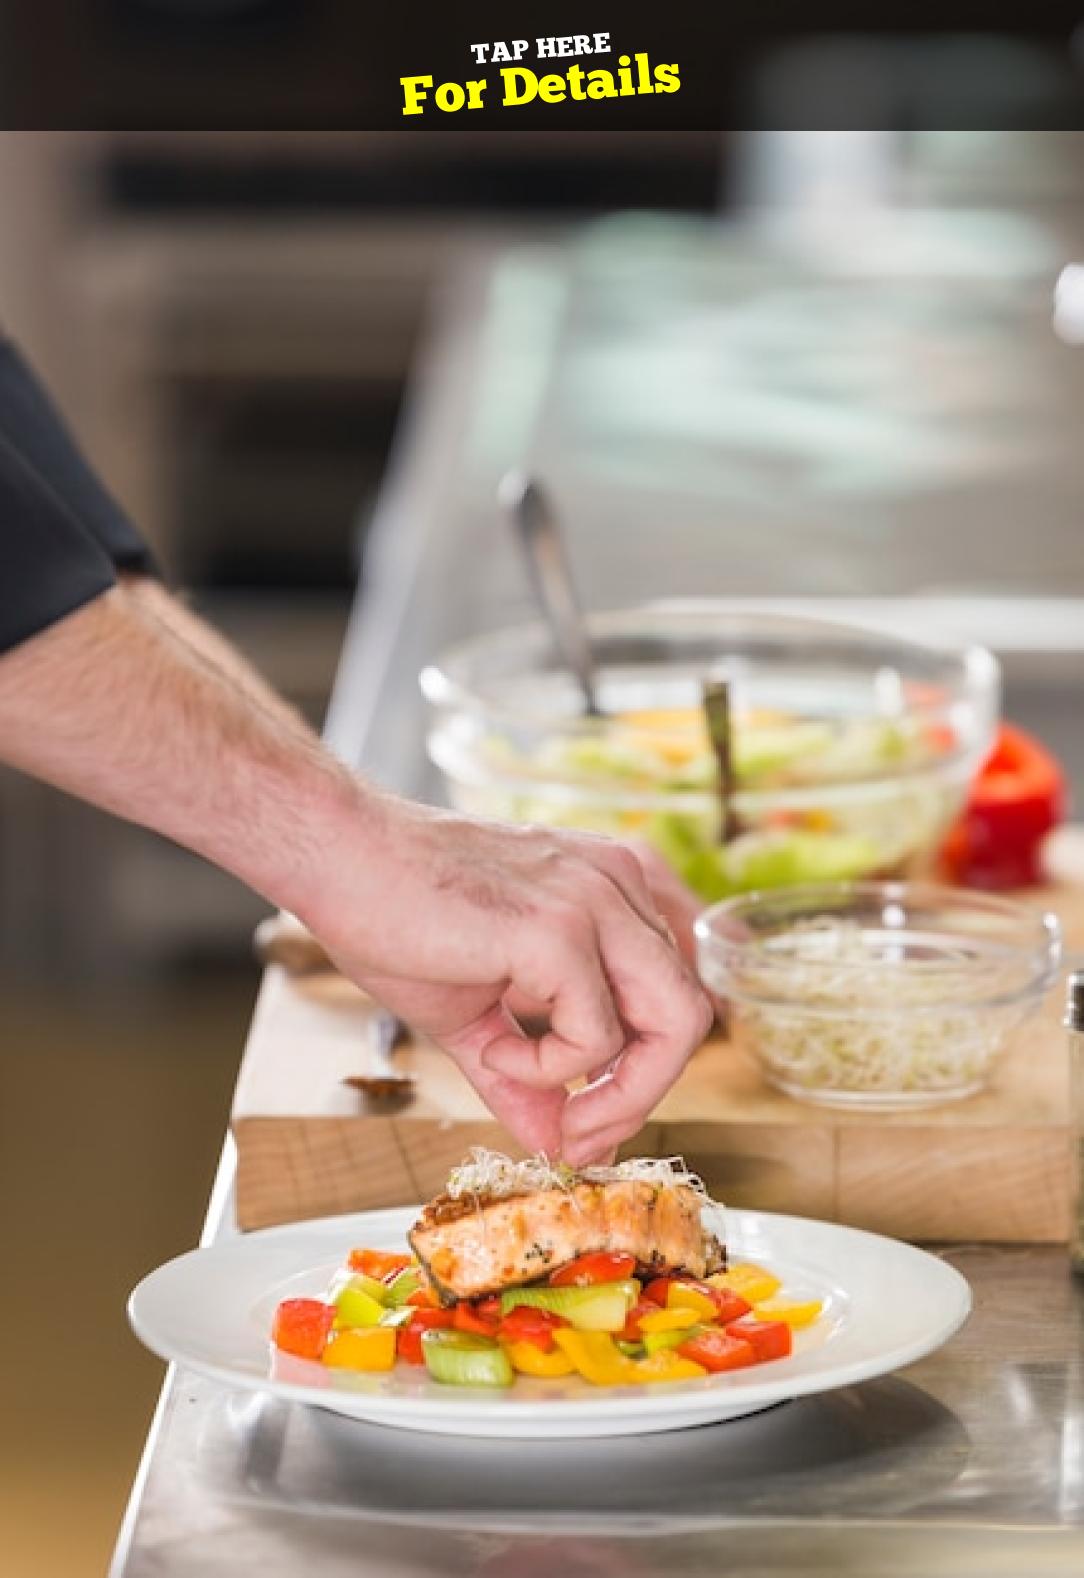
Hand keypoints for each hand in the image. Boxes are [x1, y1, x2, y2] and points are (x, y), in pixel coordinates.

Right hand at [298, 791, 712, 1165]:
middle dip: (643, 1094)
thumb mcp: (478, 1011)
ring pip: (674, 1025)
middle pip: (690, 1013)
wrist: (338, 859)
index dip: (644, 1069)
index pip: (673, 993)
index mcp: (611, 891)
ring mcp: (595, 902)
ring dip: (618, 1096)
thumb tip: (555, 1144)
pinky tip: (492, 1052)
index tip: (586, 1118)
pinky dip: (546, 1071)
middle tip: (580, 1136)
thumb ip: (525, 1075)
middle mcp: (618, 885)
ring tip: (551, 1112)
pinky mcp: (558, 931)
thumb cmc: (395, 915)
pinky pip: (595, 1038)